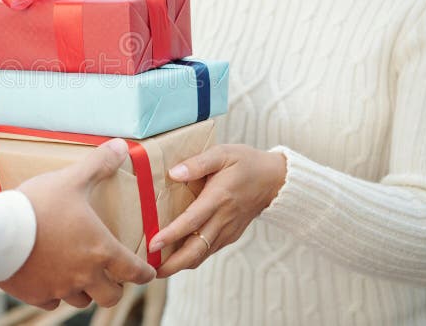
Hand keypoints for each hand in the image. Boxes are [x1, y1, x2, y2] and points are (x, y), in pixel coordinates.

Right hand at [0, 138, 155, 309]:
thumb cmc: (39, 205)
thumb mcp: (72, 180)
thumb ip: (98, 164)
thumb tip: (122, 146)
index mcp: (100, 250)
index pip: (134, 271)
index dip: (145, 273)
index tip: (147, 273)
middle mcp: (84, 275)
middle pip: (110, 296)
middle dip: (115, 287)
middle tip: (112, 276)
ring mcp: (59, 288)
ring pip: (82, 301)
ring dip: (85, 291)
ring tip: (80, 277)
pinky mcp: (35, 294)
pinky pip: (52, 302)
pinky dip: (55, 295)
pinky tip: (50, 282)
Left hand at [150, 144, 286, 277]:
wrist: (275, 179)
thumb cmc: (246, 162)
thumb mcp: (222, 154)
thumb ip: (197, 163)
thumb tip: (173, 173)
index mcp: (219, 197)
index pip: (192, 221)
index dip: (172, 235)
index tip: (153, 244)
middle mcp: (223, 219)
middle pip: (196, 249)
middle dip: (173, 264)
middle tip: (150, 271)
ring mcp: (227, 230)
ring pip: (201, 255)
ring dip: (180, 264)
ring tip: (157, 268)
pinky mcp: (230, 235)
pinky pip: (208, 251)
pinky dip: (192, 258)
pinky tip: (176, 258)